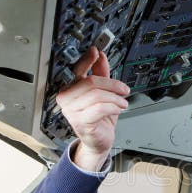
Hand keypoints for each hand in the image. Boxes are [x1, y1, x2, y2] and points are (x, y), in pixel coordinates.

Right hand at [56, 46, 129, 170]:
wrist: (99, 141)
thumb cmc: (99, 119)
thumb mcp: (104, 93)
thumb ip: (101, 74)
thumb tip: (101, 56)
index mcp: (71, 89)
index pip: (77, 70)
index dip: (87, 59)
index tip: (97, 51)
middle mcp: (67, 99)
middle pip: (91, 82)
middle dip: (112, 84)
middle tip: (124, 89)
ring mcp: (72, 111)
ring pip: (97, 95)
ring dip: (115, 98)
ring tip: (123, 102)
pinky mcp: (81, 122)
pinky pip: (100, 108)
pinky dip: (113, 106)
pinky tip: (119, 109)